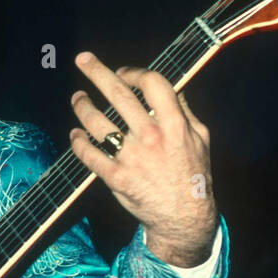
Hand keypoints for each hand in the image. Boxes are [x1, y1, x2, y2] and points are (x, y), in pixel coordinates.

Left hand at [68, 52, 217, 266]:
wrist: (184, 218)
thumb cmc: (194, 175)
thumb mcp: (200, 138)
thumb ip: (184, 111)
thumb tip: (172, 87)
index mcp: (174, 124)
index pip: (152, 84)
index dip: (134, 72)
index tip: (123, 73)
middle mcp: (151, 137)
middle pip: (119, 95)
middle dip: (97, 72)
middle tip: (82, 59)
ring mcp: (132, 157)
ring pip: (97, 122)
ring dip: (82, 106)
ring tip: (77, 98)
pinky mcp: (116, 177)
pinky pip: (89, 155)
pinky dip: (79, 142)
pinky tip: (76, 133)